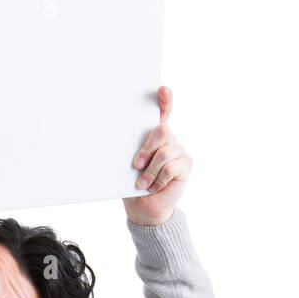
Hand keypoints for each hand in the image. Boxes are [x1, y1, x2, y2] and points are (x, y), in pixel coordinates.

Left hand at [123, 86, 191, 225]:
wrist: (144, 207)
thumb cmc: (132, 184)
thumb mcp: (127, 166)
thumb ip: (130, 151)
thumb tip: (112, 137)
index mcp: (152, 137)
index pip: (162, 113)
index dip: (165, 100)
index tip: (162, 89)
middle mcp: (168, 141)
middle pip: (162, 131)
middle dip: (147, 149)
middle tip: (136, 165)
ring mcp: (178, 152)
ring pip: (165, 152)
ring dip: (151, 171)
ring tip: (142, 183)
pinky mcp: (185, 165)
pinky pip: (172, 166)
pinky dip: (160, 179)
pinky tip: (155, 187)